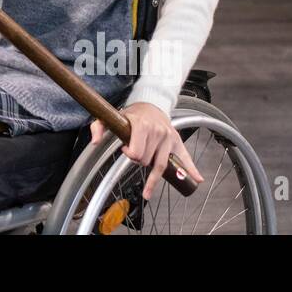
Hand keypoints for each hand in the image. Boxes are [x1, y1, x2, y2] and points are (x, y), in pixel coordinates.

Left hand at [89, 102, 203, 199]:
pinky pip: (186, 158)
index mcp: (142, 126)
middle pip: (147, 161)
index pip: (136, 152)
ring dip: (153, 176)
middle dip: (139, 160)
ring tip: (147, 188)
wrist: (151, 103)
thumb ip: (99, 127)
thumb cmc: (132, 114)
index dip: (129, 154)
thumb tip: (94, 141)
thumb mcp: (113, 117)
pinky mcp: (177, 142)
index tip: (125, 149)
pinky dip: (192, 170)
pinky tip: (197, 180)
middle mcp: (158, 132)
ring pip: (161, 165)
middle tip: (136, 152)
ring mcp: (169, 138)